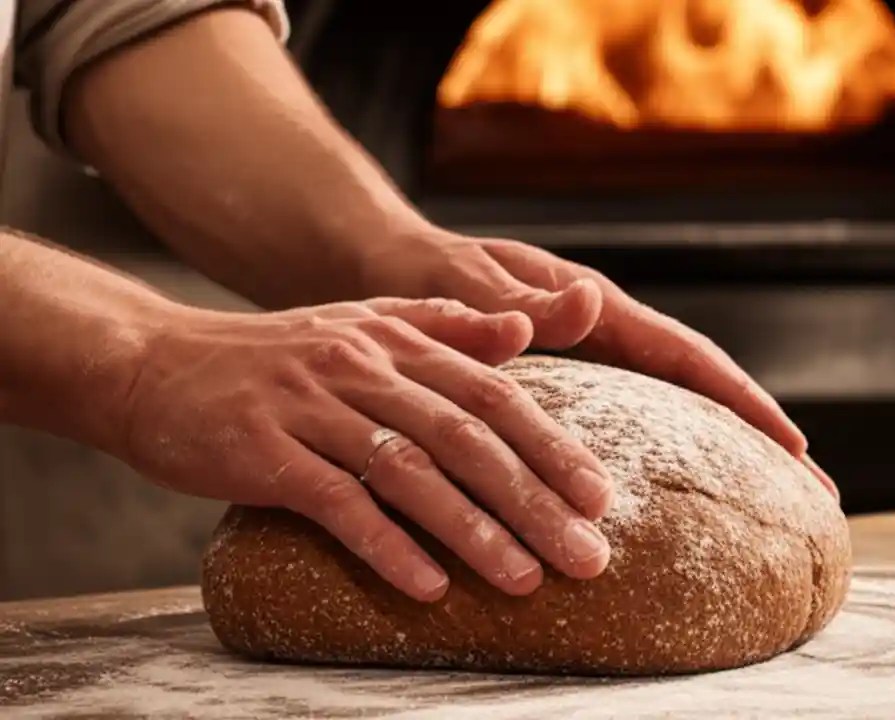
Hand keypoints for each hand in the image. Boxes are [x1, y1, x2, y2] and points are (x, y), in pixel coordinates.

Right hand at [115, 298, 616, 601]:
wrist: (154, 362)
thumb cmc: (273, 356)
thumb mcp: (363, 326)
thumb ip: (445, 328)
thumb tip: (525, 328)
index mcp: (398, 339)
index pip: (494, 393)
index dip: (551, 445)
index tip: (599, 497)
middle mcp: (364, 368)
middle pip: (467, 437)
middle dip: (534, 499)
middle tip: (587, 555)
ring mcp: (312, 408)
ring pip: (410, 472)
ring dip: (474, 531)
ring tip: (526, 579)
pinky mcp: (263, 452)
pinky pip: (336, 504)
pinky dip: (385, 546)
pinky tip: (427, 588)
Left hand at [360, 229, 839, 498]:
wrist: (388, 269)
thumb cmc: (423, 274)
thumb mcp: (464, 282)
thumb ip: (518, 298)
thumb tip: (589, 301)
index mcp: (594, 312)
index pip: (687, 356)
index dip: (742, 402)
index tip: (794, 448)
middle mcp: (607, 335)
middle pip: (702, 389)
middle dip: (761, 437)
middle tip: (817, 497)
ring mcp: (594, 361)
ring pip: (677, 410)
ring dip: (729, 455)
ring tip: (778, 512)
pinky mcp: (571, 386)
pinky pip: (636, 424)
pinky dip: (675, 455)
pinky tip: (690, 498)